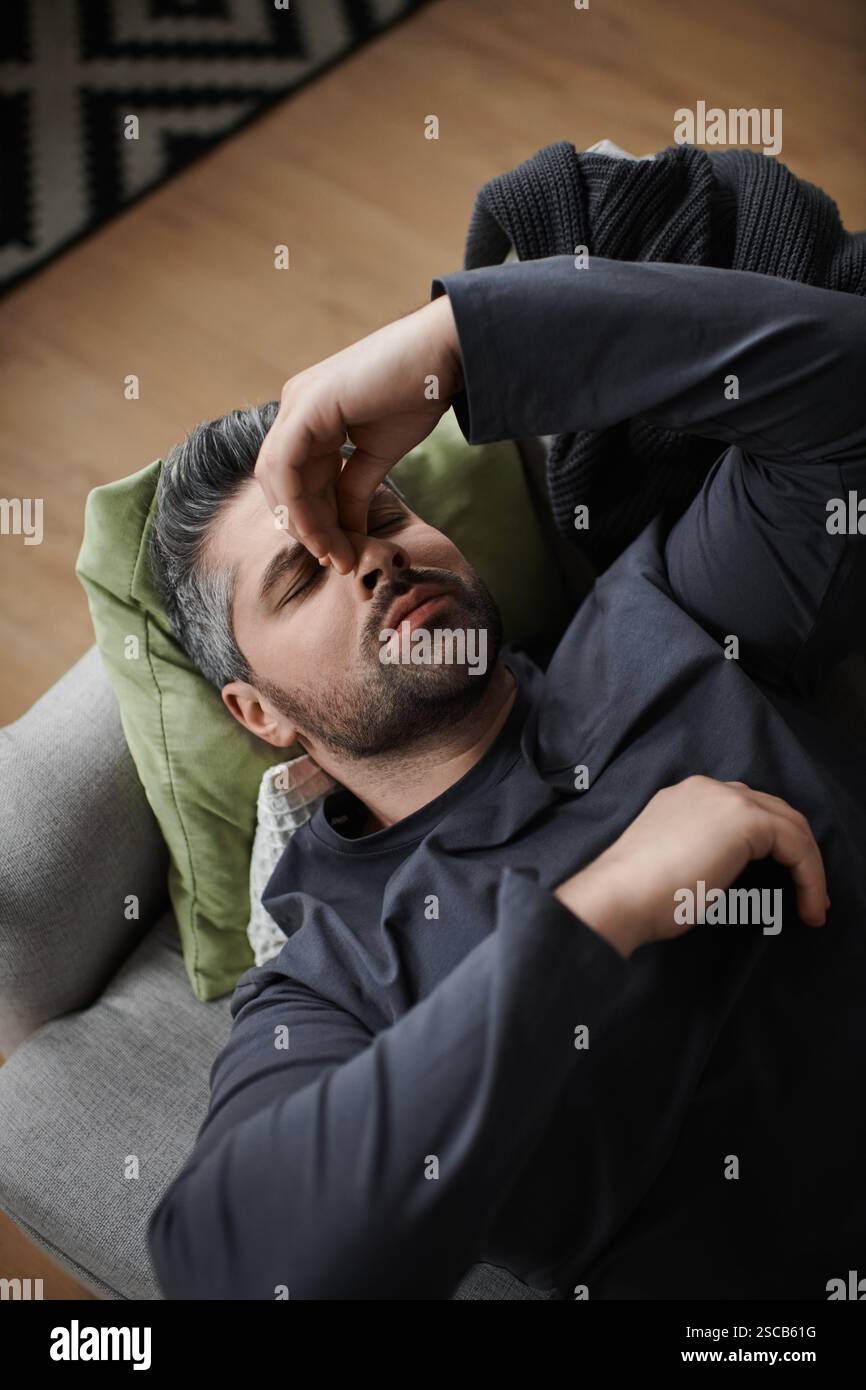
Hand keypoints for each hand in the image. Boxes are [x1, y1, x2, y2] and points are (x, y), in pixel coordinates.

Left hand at [254, 294, 462, 573]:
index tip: (340, 555)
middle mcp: (296, 408)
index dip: (314, 522)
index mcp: (310, 415)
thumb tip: (345, 529)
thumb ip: (354, 488)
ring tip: (335, 555)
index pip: (296, 479)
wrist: (445, 354)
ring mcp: (297, 404)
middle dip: (305, 528)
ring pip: (277, 479)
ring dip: (304, 525)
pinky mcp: (306, 406)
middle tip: (336, 560)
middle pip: (280, 482)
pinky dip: (301, 508)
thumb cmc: (420, 393)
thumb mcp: (378, 454)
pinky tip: (326, 534)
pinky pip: (286, 469)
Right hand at [553, 776, 828, 957]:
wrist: (620, 895)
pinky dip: (810, 876)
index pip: (743, 813)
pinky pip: (796, 844)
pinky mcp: (745, 819)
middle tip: (808, 896)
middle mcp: (707, 789)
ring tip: (813, 906)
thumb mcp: (676, 862)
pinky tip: (809, 906)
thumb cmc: (639, 895)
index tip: (781, 887)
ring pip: (789, 825)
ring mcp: (727, 799)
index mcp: (686, 798)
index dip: (771, 848)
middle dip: (797, 854)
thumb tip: (731, 870)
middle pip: (772, 811)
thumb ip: (705, 852)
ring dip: (808, 867)